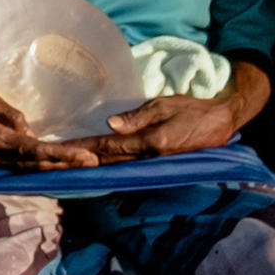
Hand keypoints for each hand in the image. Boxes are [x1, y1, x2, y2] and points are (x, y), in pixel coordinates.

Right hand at [0, 82, 95, 172]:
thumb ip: (9, 113)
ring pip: (29, 170)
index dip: (62, 155)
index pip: (35, 150)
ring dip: (55, 168)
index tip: (85, 157)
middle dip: (66, 165)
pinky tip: (54, 165)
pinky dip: (39, 167)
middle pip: (36, 165)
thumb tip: (30, 130)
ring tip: (80, 165)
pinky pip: (19, 168)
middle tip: (93, 163)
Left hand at [74, 88, 248, 164]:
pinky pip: (128, 167)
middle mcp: (150, 158)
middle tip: (55, 163)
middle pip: (108, 161)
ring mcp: (153, 164)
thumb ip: (137, 118)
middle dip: (82, 162)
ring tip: (68, 167)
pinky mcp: (157, 164)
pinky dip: (109, 167)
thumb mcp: (164, 106)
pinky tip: (95, 168)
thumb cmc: (191, 109)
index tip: (61, 149)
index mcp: (150, 143)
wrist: (219, 124)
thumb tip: (110, 124)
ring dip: (93, 167)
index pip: (108, 147)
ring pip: (116, 167)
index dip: (84, 148)